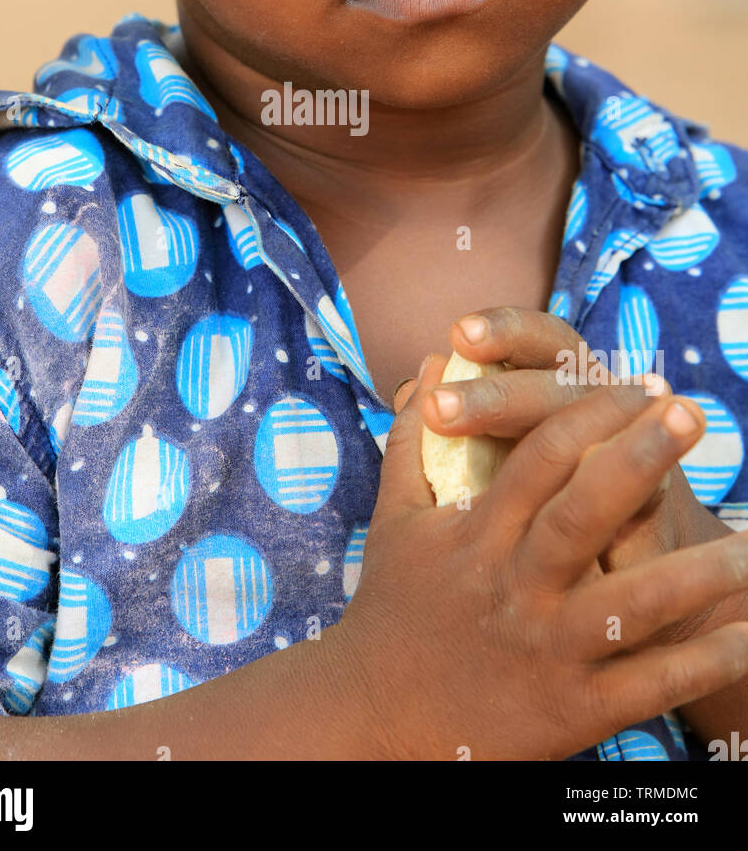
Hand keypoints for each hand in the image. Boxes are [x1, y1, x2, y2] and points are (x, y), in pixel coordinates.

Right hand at [339, 359, 747, 760]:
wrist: (375, 721)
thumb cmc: (390, 610)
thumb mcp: (395, 520)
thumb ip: (414, 439)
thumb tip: (429, 364)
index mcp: (476, 536)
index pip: (538, 458)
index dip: (590, 414)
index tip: (642, 386)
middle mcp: (514, 586)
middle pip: (584, 511)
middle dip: (641, 458)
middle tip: (692, 412)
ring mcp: (546, 649)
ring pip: (632, 605)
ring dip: (698, 574)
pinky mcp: (572, 710)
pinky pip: (648, 684)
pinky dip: (701, 662)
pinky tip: (744, 636)